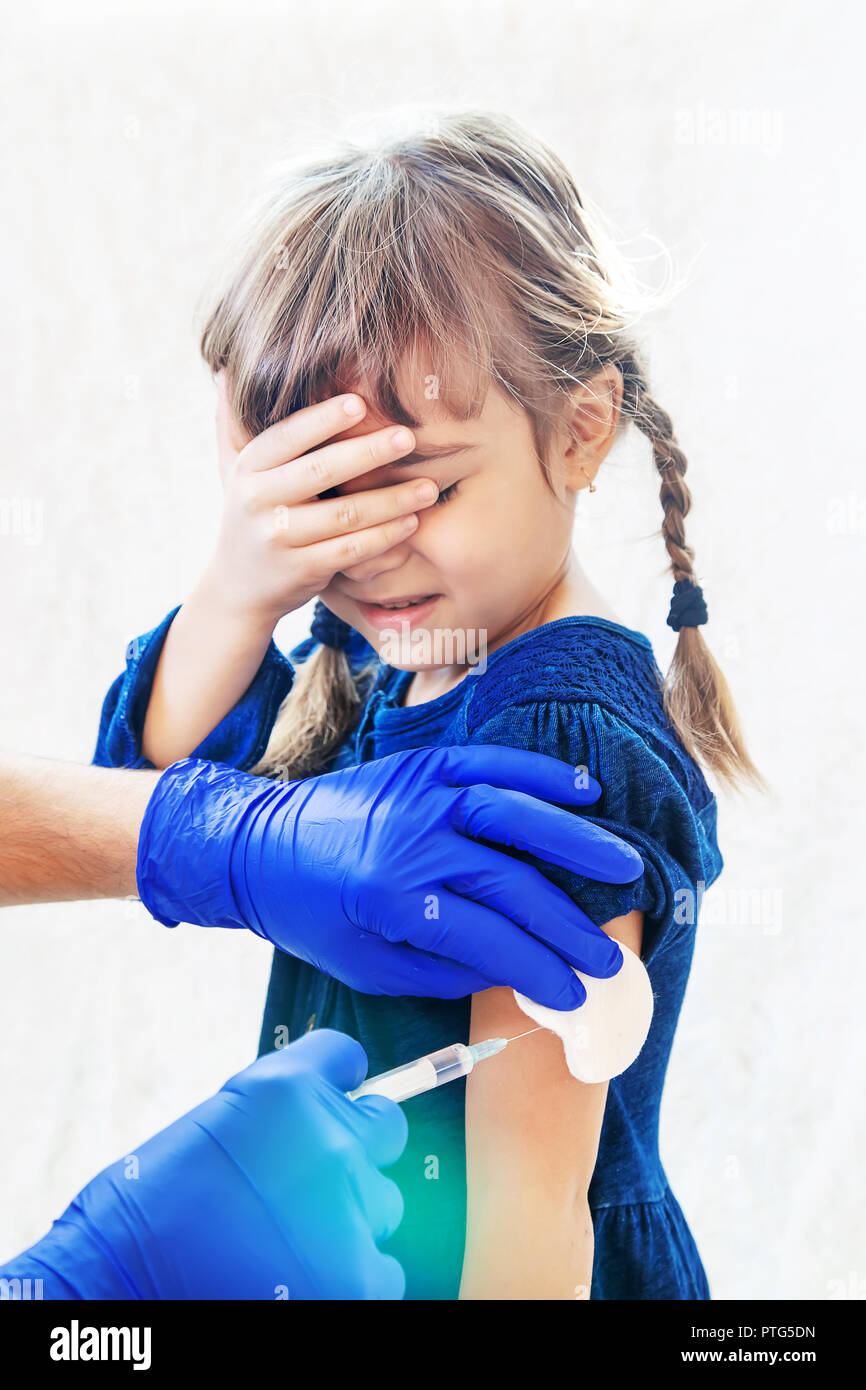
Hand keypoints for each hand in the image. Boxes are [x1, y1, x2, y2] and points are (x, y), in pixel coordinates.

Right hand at [0, 1031, 406, 1299]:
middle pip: (385, 1129)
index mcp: (287, 1090)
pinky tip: (298, 1279)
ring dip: (350, 1218)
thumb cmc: (151, 1209)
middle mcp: (330, 1140)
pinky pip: (384, 1267)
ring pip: (384, 1203)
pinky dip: (351, 1276)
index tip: (333, 1101)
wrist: (118, 1285)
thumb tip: (331, 1113)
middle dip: (354, 1152)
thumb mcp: (215, 1125)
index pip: (346, 1058)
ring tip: (288, 1242)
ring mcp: (350, 1209)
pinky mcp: (360, 1276)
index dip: (336, 1085)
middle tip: (309, 1186)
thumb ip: (280, 1114)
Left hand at [137, 746, 643, 1008]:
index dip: (539, 970)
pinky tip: (584, 791)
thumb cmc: (313, 915)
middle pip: (514, 885)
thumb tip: (519, 970)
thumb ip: (447, 968)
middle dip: (567, 928)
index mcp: (395, 899)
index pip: (491, 939)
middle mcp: (415, 841)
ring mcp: (423, 794)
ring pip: (516, 815)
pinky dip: (540, 775)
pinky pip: (493, 764)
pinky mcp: (425, 763)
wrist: (258, 843)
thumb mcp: (369, 965)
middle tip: (606, 959)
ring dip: (575, 843)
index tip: (573, 994)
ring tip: (623, 869)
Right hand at [205, 373, 439, 624]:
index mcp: (248, 468)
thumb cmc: (253, 516)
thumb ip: (236, 425)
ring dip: (391, 499)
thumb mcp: (235, 471)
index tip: (360, 402)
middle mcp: (258, 501)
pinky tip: (411, 521)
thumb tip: (223, 368)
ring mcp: (279, 539)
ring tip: (428, 486)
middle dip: (368, 452)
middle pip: (320, 471)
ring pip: (345, 514)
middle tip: (409, 437)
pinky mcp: (302, 570)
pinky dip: (385, 536)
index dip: (322, 419)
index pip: (287, 436)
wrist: (238, 588)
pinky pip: (352, 550)